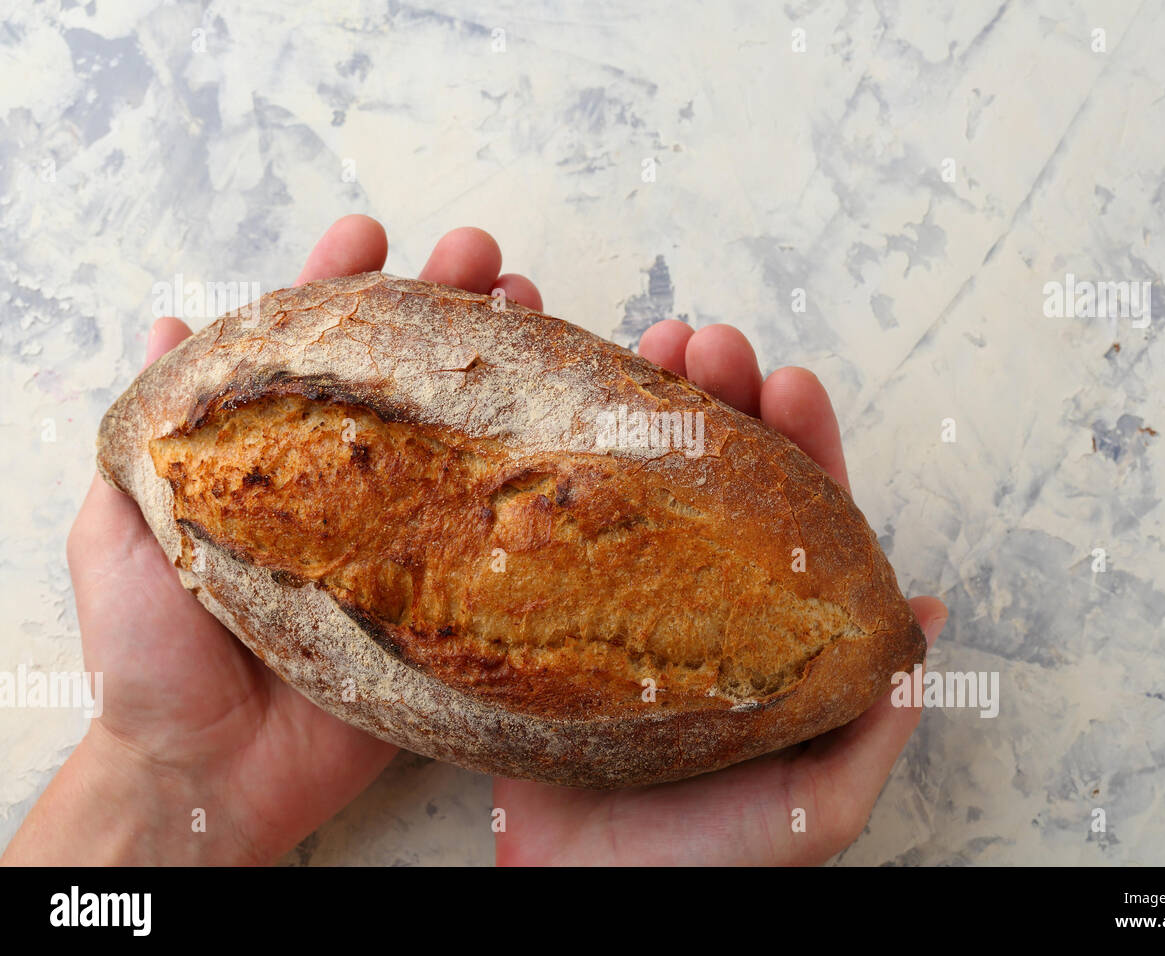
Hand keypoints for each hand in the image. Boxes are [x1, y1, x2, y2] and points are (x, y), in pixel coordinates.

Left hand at [1, 217, 541, 864]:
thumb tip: (163, 327)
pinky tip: (569, 417)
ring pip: (469, 433)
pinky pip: (501, 529)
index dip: (344, 288)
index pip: (318, 354)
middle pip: (410, 377)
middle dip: (446, 302)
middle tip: (480, 256)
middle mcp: (354, 486)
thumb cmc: (150, 660)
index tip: (367, 236)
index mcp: (281, 462)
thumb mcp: (119, 538)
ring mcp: (409, 536)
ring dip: (506, 362)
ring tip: (533, 304)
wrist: (209, 773)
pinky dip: (539, 471)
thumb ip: (140, 444)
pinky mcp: (449, 596)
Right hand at [494, 288, 947, 864]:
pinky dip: (573, 462)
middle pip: (724, 481)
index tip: (791, 383)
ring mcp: (631, 602)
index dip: (803, 446)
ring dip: (652, 408)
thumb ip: (874, 721)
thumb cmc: (705, 870)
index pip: (803, 522)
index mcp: (775, 636)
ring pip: (650, 482)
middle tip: (709, 343)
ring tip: (651, 347)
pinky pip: (570, 524)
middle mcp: (707, 605)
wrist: (581, 907)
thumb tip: (929, 619)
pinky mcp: (559, 616)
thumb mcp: (816, 808)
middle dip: (724, 401)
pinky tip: (570, 411)